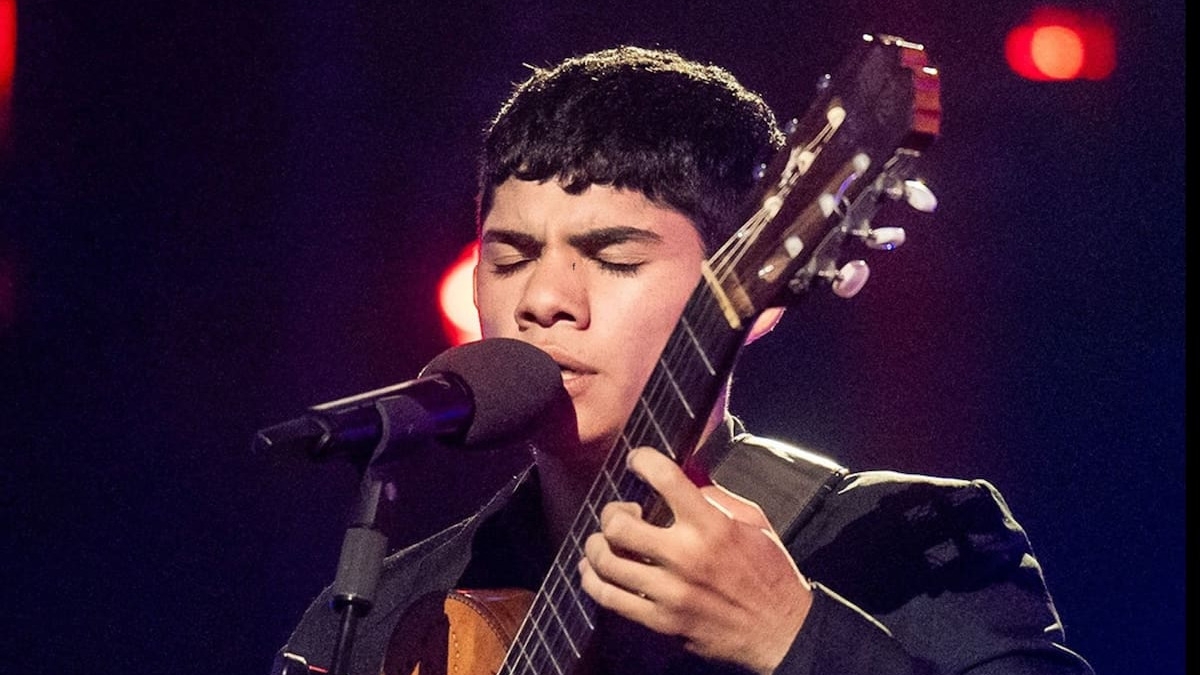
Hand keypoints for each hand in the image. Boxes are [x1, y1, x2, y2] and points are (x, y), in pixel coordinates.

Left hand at [578, 446, 812, 674]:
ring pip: (607, 562)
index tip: (636, 460)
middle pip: (618, 526)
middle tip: (620, 514)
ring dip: (596, 546)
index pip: (664, 478)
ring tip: (603, 542)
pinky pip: (609, 598)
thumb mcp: (755, 522)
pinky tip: (594, 570)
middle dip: (611, 513)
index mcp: (712, 526)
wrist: (780, 631)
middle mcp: (686, 556)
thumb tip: (683, 480)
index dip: (641, 460)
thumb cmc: (769, 573)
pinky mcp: (661, 622)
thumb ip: (716, 497)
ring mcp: (670, 592)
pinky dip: (592, 580)